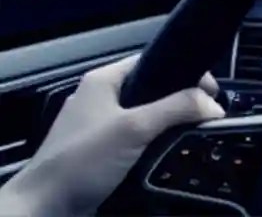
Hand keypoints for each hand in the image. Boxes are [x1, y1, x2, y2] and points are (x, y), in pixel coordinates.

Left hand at [0, 54, 224, 216]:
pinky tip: (168, 155)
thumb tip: (213, 104)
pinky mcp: (100, 152)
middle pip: (153, 90)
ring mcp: (98, 126)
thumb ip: (176, 109)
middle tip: (206, 116)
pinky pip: (136, 140)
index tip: (212, 92)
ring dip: (169, 126)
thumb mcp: (134, 128)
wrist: (45, 208)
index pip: (154, 62)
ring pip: (146, 117)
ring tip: (193, 136)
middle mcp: (100, 98)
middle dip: (181, 102)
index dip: (186, 72)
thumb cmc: (82, 161)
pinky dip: (154, 145)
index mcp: (103, 81)